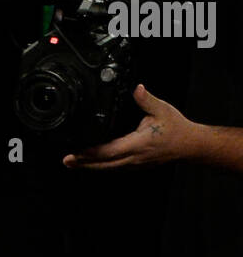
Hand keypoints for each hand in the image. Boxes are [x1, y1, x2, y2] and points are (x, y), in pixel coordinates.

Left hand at [64, 84, 200, 169]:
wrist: (189, 145)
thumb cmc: (176, 128)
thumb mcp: (162, 109)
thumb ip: (146, 99)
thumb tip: (137, 88)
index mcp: (138, 144)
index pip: (109, 151)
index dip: (91, 153)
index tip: (77, 152)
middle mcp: (134, 158)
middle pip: (104, 164)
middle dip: (84, 163)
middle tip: (67, 161)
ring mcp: (134, 164)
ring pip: (108, 168)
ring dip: (90, 166)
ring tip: (74, 163)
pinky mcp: (135, 165)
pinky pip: (114, 167)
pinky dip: (101, 165)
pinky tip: (92, 162)